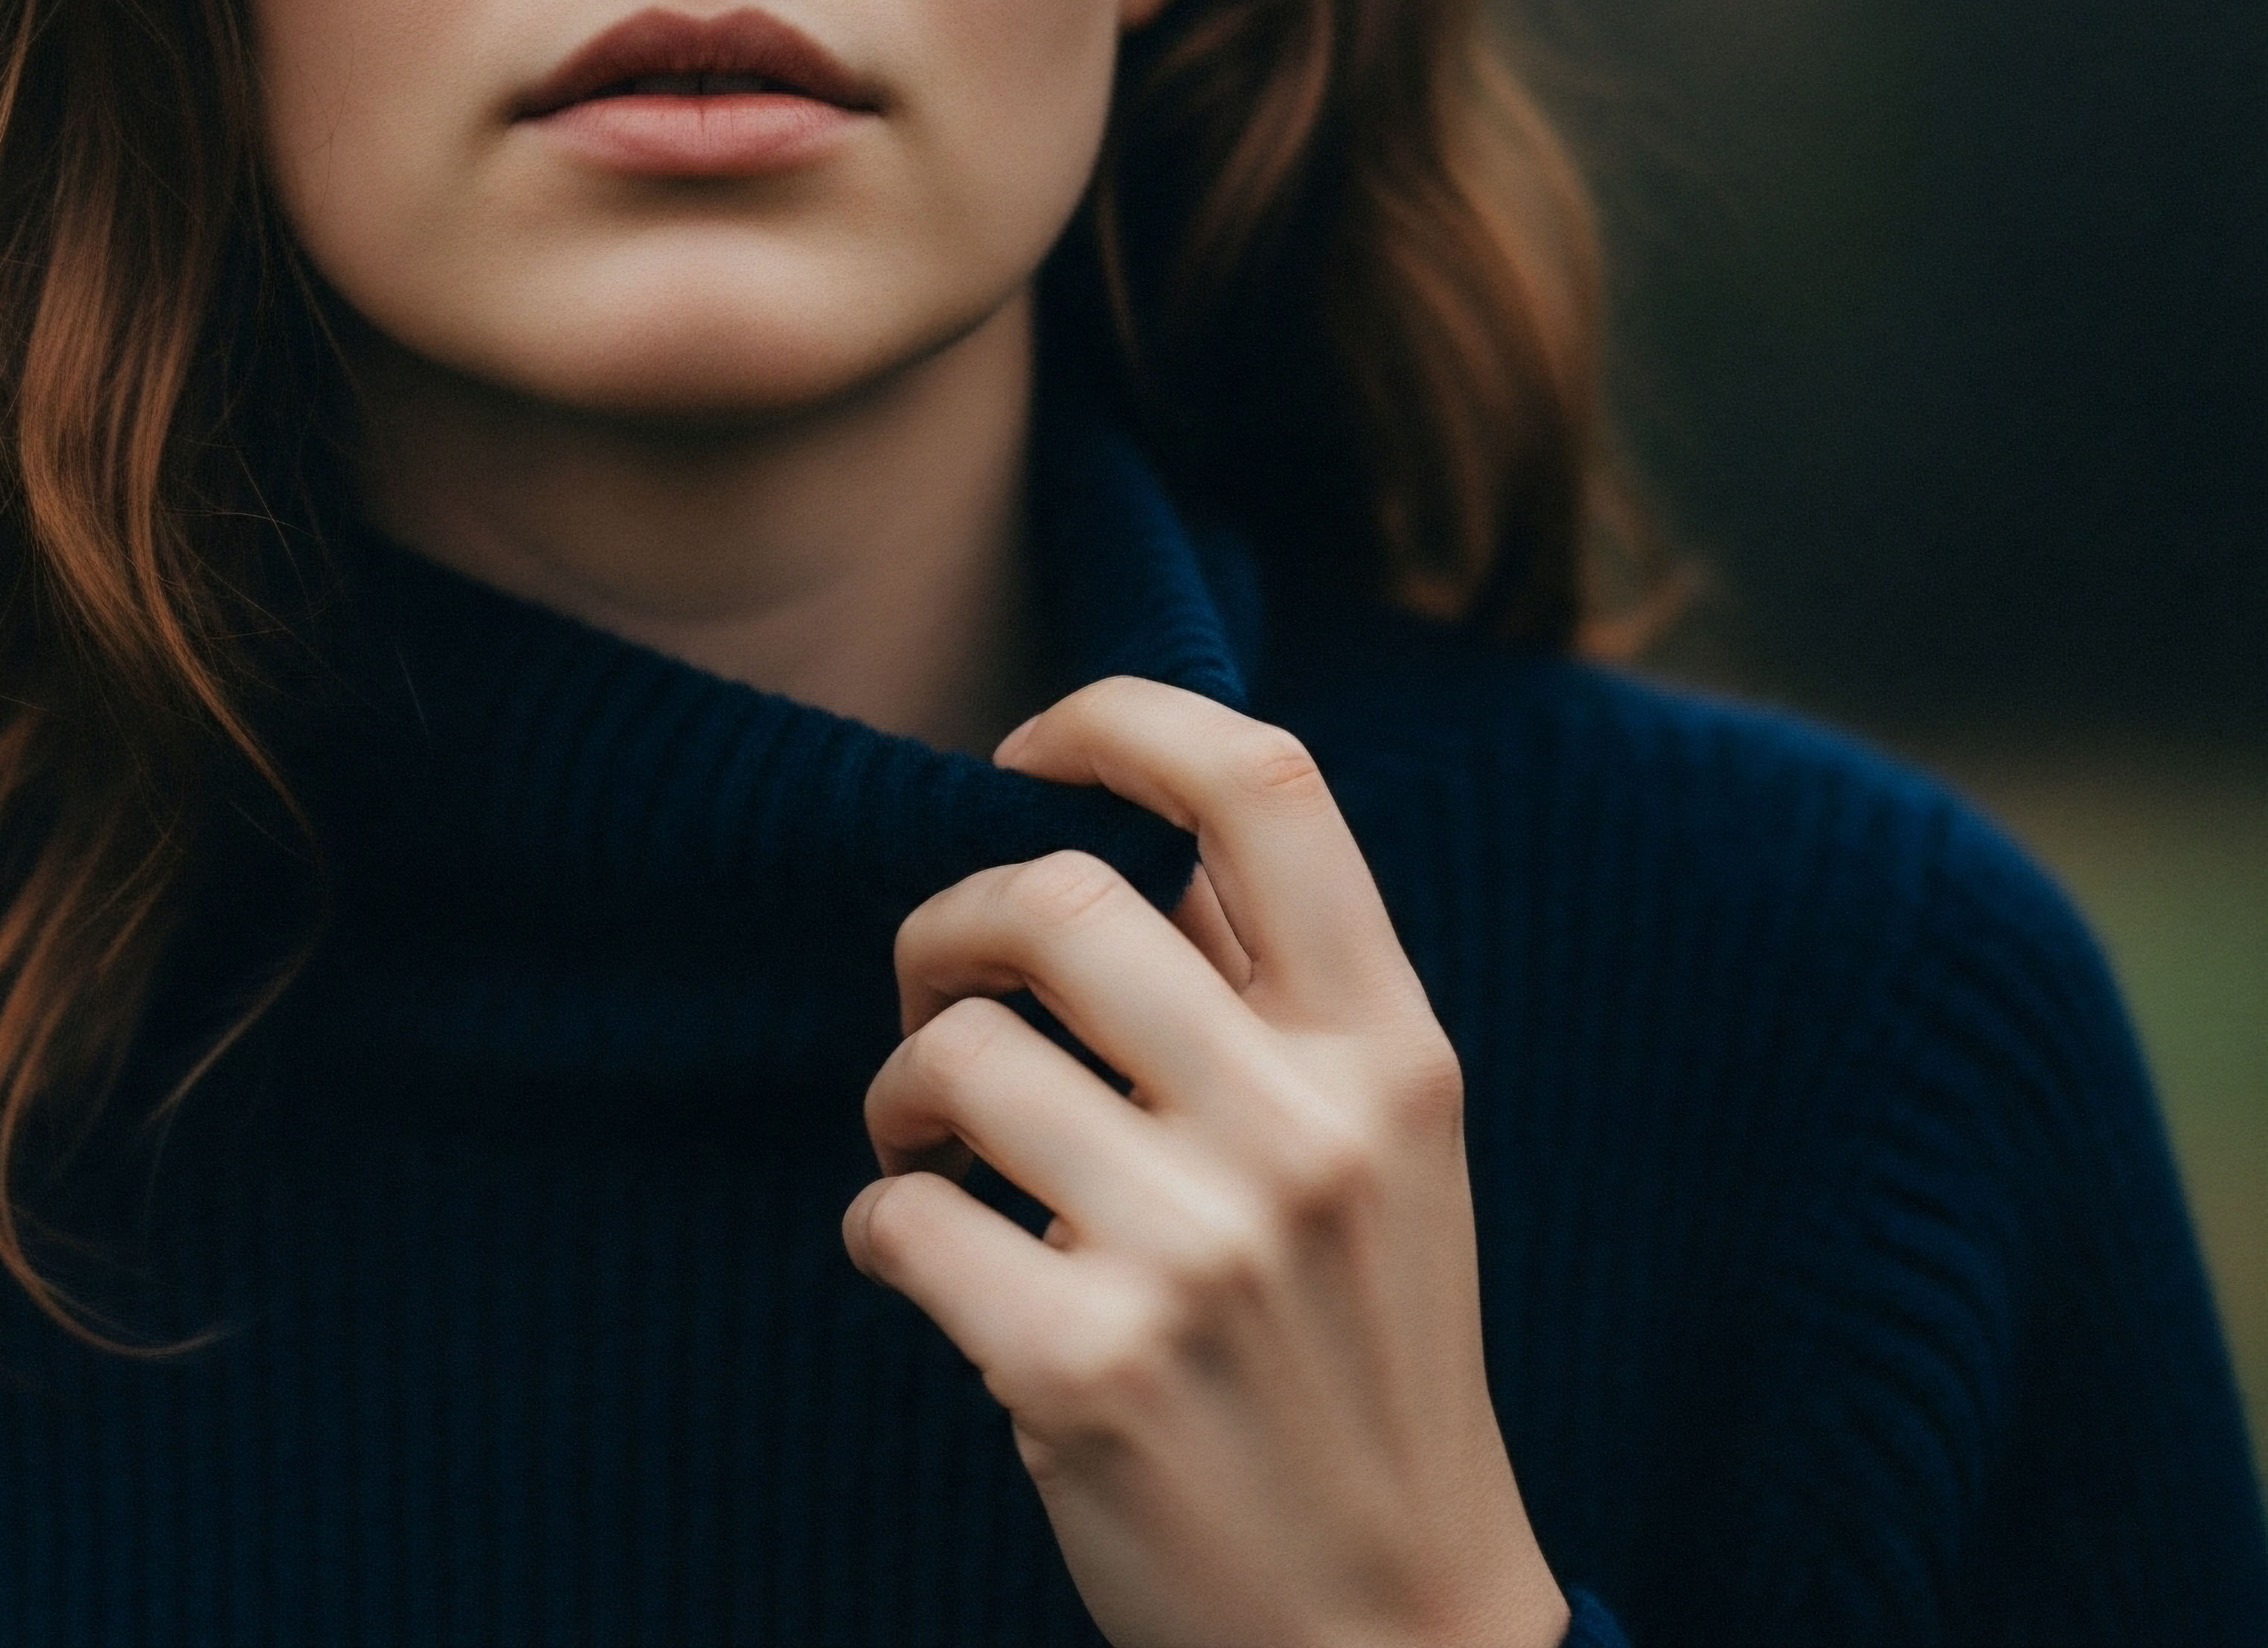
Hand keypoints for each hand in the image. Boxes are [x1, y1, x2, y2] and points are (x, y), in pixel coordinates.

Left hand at [843, 678, 1566, 1647]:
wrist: (1395, 1636)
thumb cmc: (1362, 1371)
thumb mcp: (1390, 1163)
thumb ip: (1286, 1002)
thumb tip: (1156, 850)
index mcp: (1394, 1056)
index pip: (1264, 784)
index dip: (1117, 720)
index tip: (1027, 750)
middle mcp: (1308, 1130)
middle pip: (1056, 897)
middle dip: (949, 927)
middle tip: (939, 1001)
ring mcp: (1197, 1249)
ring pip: (953, 1054)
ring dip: (898, 1091)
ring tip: (924, 1147)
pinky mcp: (1081, 1363)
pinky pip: (895, 1213)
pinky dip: (881, 1226)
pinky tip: (926, 1264)